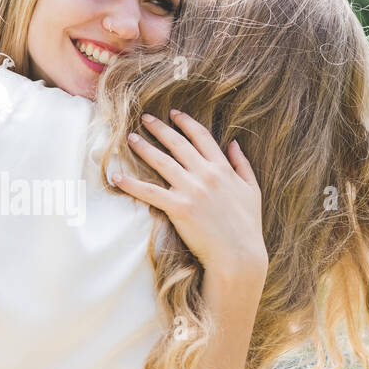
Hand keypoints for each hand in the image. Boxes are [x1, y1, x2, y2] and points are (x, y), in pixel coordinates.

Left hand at [112, 109, 267, 278]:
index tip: (173, 113)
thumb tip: (234, 144)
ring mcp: (191, 190)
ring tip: (129, 138)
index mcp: (222, 168)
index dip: (185, 122)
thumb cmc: (247, 227)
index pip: (201, 137)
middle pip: (177, 144)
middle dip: (159, 128)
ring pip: (161, 162)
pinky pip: (149, 192)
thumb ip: (242, 165)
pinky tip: (116, 177)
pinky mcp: (179, 208)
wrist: (239, 255)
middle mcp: (206, 174)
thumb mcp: (252, 191)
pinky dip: (131, 184)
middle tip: (144, 118)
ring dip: (143, 148)